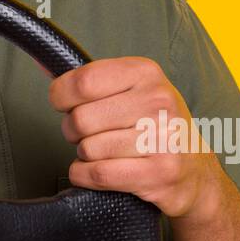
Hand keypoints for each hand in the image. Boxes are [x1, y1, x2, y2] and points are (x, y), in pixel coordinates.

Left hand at [48, 56, 221, 220]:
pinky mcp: (160, 172)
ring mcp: (163, 137)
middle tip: (89, 134)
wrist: (195, 172)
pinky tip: (95, 171)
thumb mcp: (131, 90)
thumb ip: (89, 80)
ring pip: (88, 149)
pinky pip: (98, 174)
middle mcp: (158, 101)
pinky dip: (85, 176)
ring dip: (85, 156)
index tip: (64, 104)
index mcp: (146, 73)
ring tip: (105, 152)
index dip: (61, 97)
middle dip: (73, 131)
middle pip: (80, 119)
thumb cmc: (155, 126)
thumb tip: (44, 65)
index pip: (82, 81)